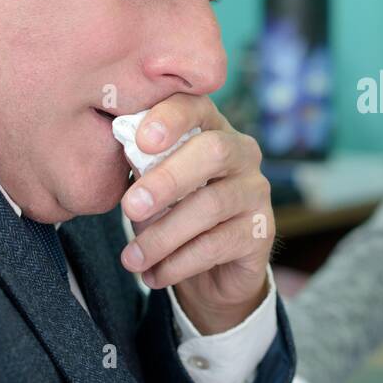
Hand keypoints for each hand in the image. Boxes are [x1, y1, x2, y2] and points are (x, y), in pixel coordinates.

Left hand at [118, 94, 273, 333]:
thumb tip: (121, 149)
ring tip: (131, 259)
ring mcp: (257, 191)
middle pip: (214, 151)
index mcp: (211, 128)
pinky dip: (178, 263)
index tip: (140, 141)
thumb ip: (142, 165)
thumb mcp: (153, 184)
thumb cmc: (174, 211)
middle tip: (130, 208)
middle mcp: (242, 153)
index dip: (170, 118)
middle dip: (168, 179)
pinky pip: (217, 244)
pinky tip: (154, 275)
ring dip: (163, 235)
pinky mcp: (262, 231)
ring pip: (211, 205)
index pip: (196, 107)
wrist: (212, 271)